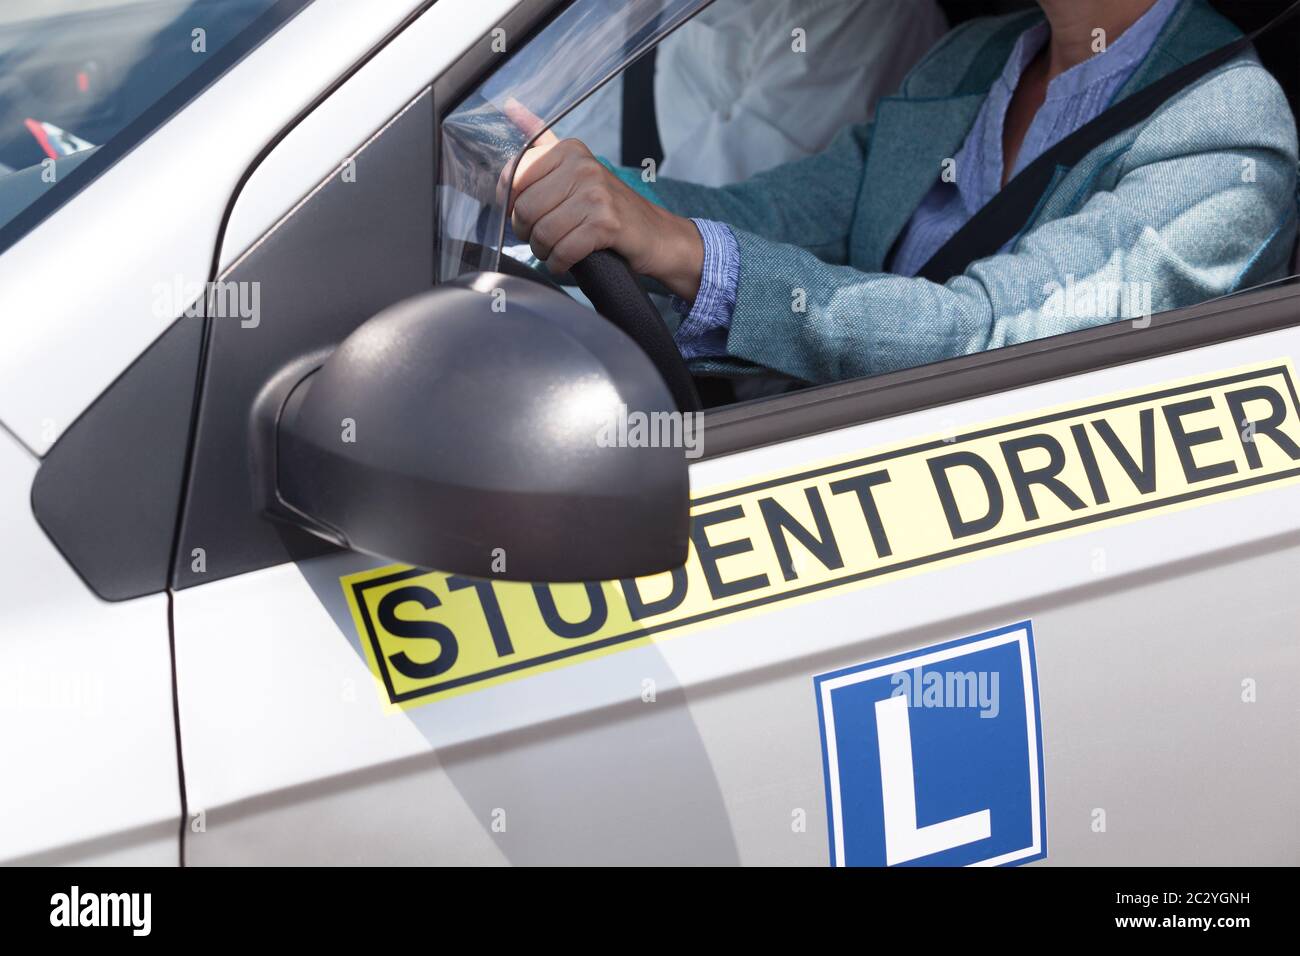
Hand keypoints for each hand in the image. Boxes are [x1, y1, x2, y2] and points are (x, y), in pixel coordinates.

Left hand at [504, 99, 702, 300]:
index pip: (514, 177)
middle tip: (543, 238)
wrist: (657, 235)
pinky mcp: (606, 224)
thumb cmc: (610, 208)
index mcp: (569, 150)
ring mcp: (596, 195)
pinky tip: (566, 261)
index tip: (528, 215)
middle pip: (524, 209)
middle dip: (527, 233)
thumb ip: (543, 142)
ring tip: (556, 250)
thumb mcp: (577, 169)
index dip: (511, 205)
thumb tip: (510, 105)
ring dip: (544, 251)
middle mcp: (583, 167)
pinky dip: (559, 264)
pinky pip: (563, 251)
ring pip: (542, 233)